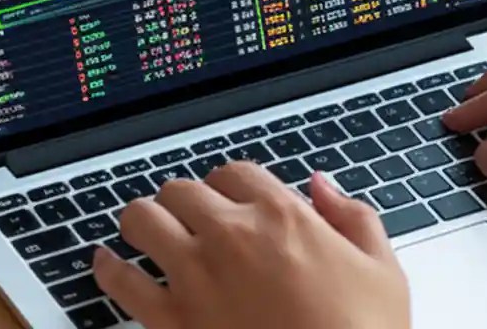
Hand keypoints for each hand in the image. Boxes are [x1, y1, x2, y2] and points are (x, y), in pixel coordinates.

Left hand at [94, 165, 409, 328]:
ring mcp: (196, 276)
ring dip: (143, 219)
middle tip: (188, 214)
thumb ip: (352, 216)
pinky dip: (107, 268)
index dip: (229, 184)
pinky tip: (105, 263)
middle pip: (183, 189)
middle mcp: (232, 236)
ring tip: (144, 227)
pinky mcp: (171, 320)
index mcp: (282, 215)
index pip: (234, 173)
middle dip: (185, 199)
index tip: (230, 198)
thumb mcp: (382, 267)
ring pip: (143, 219)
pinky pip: (121, 282)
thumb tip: (324, 185)